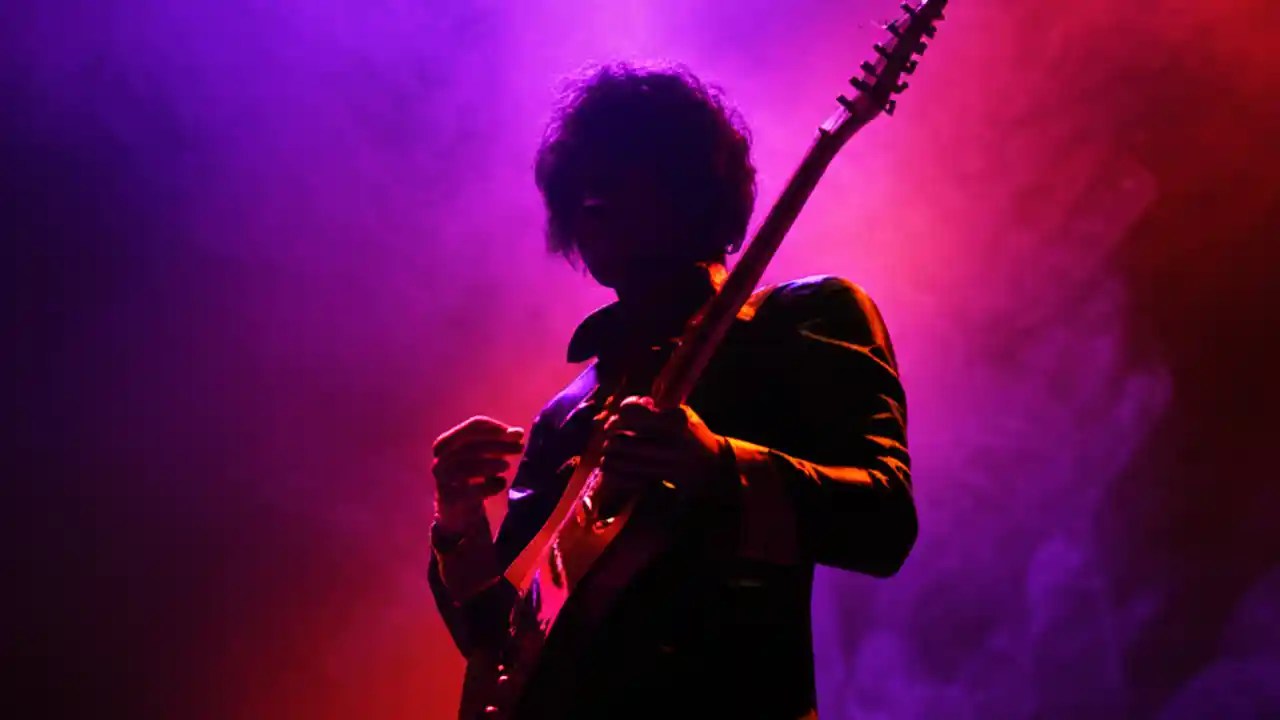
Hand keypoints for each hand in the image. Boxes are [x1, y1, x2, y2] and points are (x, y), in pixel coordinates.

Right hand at [431, 416, 524, 532]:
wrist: (457, 511)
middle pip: (470, 445)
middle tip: (520, 448)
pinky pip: (470, 491)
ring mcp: (442, 481)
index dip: (497, 428)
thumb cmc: (473, 475)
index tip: (517, 435)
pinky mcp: (450, 501)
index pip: (474, 426)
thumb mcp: (486, 456)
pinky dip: (489, 486)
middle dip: (499, 445)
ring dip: (490, 464)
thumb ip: (502, 442)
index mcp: (446, 443)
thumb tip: (518, 433)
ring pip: (466, 468)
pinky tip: (501, 484)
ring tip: (507, 465)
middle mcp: (440, 460)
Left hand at [600, 396, 725, 495]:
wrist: (714, 466)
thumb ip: (658, 407)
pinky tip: (615, 468)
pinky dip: (616, 474)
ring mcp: (663, 467)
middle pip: (621, 440)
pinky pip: (627, 479)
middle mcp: (668, 445)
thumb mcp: (684, 413)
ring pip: (621, 462)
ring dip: (610, 455)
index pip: (633, 413)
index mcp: (674, 423)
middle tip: (610, 432)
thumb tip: (632, 403)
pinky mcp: (660, 482)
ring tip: (609, 450)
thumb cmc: (695, 434)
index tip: (624, 413)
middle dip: (611, 435)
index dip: (624, 410)